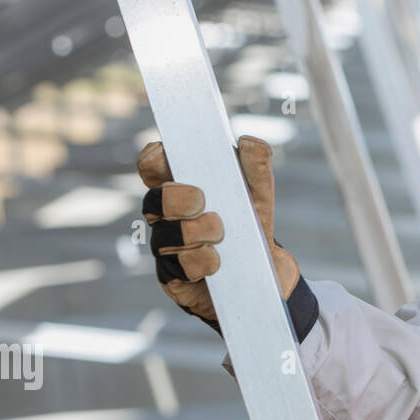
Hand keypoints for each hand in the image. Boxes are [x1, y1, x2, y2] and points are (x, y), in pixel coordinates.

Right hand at [137, 135, 299, 332]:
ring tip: (219, 233)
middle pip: (152, 201)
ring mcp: (168, 247)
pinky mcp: (173, 277)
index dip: (154, 159)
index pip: (153, 168)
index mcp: (182, 188)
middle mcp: (168, 217)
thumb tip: (250, 142)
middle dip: (174, 198)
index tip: (166, 154)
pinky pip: (175, 268)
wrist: (266, 271)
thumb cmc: (252, 226)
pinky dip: (198, 261)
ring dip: (192, 232)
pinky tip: (216, 261)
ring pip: (164, 237)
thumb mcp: (259, 196)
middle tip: (201, 200)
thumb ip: (257, 169)